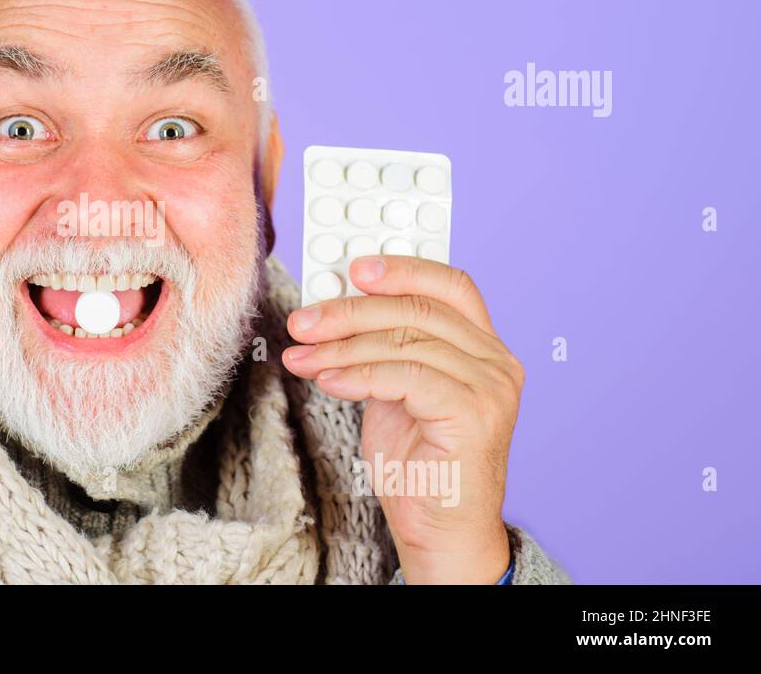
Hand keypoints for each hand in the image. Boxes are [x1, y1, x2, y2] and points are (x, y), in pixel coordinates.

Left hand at [282, 255, 520, 583]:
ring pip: (406, 341)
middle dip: (350, 311)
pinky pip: (407, 376)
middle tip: (303, 321)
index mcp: (483, 347)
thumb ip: (383, 348)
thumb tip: (334, 310)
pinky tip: (328, 381)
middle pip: (418, 310)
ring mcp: (491, 387)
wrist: (440, 532)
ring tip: (303, 356)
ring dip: (342, 346)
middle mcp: (496, 361)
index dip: (402, 269)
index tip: (352, 267)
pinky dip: (359, 374)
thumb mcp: (395, 391)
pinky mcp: (475, 414)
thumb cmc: (418, 464)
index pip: (449, 285)